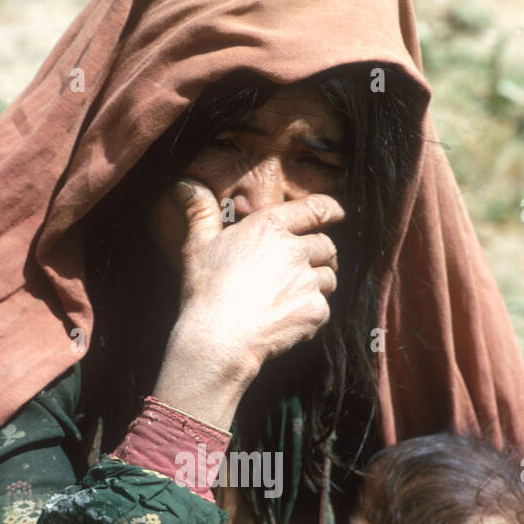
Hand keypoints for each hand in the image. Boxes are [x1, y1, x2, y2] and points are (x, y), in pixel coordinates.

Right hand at [169, 178, 343, 375]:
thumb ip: (200, 211)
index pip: (316, 208)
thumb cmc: (205, 291)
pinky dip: (311, 315)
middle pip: (326, 247)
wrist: (218, 339)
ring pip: (328, 279)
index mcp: (269, 227)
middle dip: (321, 255)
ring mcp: (307, 282)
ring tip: (291, 297)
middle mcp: (294, 250)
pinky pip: (324, 310)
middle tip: (305, 268)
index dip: (331, 209)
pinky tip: (287, 321)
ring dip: (317, 285)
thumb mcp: (197, 245)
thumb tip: (185, 184)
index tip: (337, 212)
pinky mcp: (314, 311)